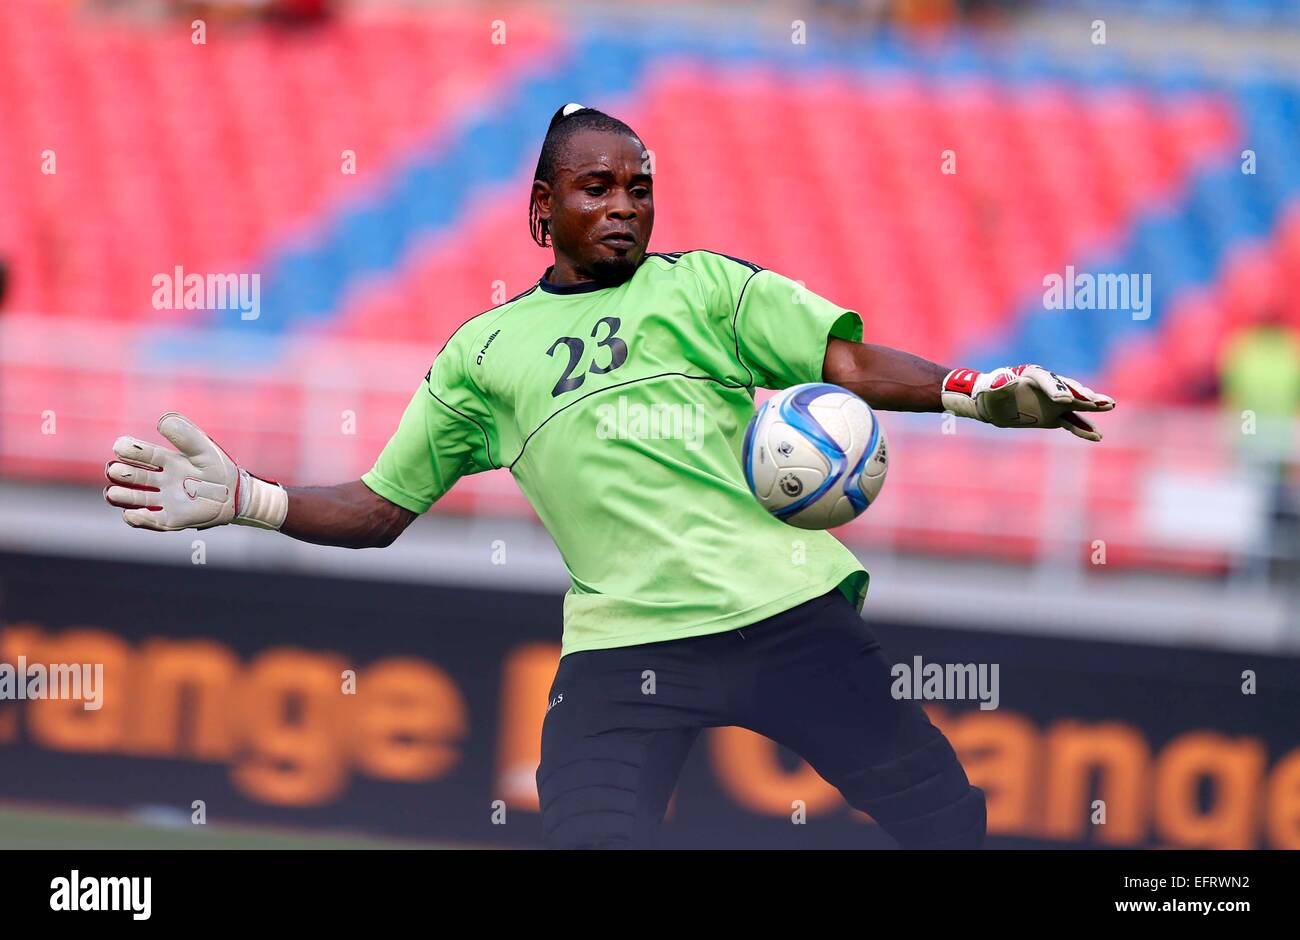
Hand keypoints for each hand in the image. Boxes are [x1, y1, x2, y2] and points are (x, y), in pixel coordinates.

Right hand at [104, 413, 286, 530]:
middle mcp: (160, 481)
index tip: (120, 445)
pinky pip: (152, 520)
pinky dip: (140, 519)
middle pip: (134, 477)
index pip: (143, 455)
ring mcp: (164, 500)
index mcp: (166, 461)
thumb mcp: (204, 449)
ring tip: (112, 493)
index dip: (131, 450)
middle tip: (113, 470)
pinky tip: (130, 515)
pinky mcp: (171, 518)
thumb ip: (186, 436)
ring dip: (122, 497)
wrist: (236, 495)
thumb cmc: (218, 469)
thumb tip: (161, 421)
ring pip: (136, 499)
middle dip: (121, 474)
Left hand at [941, 365, 1114, 440]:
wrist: (992, 404)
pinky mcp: (1055, 416)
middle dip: (1081, 394)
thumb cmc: (990, 391)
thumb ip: (998, 384)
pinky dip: (1084, 429)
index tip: (1064, 400)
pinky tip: (1097, 436)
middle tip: (1096, 400)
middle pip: (1068, 388)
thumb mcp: (990, 388)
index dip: (1056, 388)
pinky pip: (1072, 423)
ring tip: (1109, 406)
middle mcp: (1048, 386)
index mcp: (1032, 374)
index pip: (1047, 380)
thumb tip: (1001, 380)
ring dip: (1092, 406)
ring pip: (1077, 404)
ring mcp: (1055, 401)